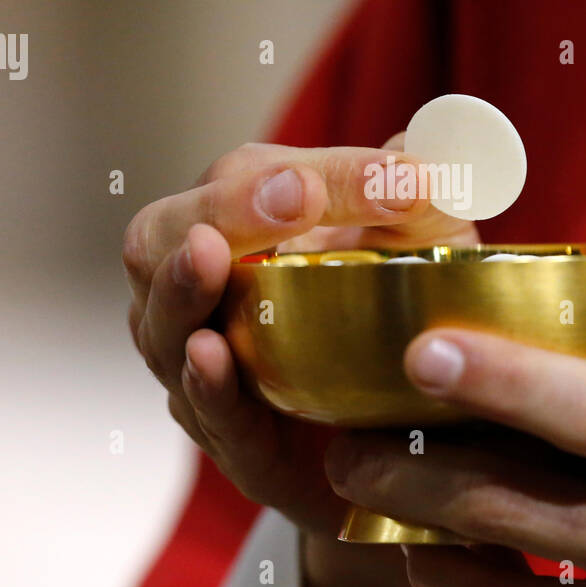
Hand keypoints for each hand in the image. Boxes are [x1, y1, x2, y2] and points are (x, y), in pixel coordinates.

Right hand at [123, 135, 477, 534]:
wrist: (394, 438)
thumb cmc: (388, 324)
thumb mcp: (420, 255)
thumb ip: (420, 203)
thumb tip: (424, 148)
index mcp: (241, 224)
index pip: (253, 175)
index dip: (326, 171)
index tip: (395, 176)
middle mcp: (201, 286)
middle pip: (167, 233)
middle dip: (226, 207)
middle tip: (297, 194)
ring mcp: (198, 363)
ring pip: (161, 319)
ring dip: (184, 285)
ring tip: (208, 255)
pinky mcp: (228, 436)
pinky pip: (202, 406)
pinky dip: (205, 379)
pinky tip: (212, 352)